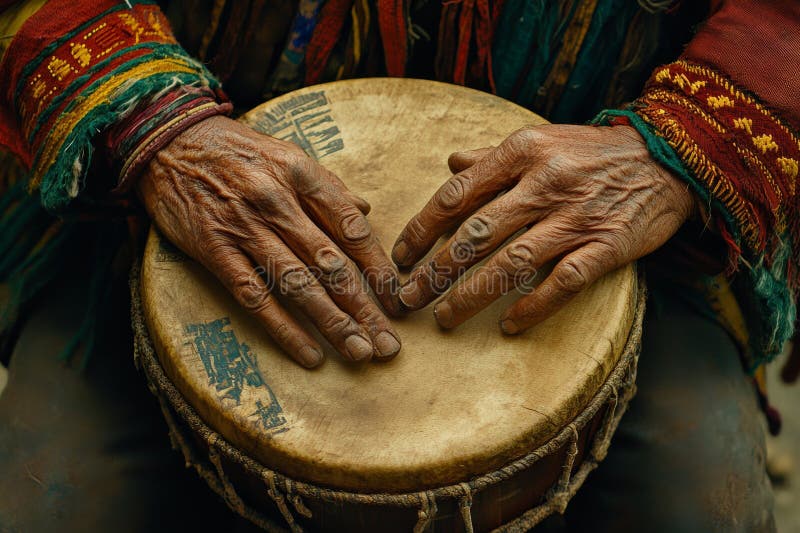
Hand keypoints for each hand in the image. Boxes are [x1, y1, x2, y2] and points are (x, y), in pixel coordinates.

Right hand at [137, 116, 401, 367]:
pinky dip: (284, 329)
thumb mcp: (286, 153)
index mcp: (301, 175)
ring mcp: (245, 228)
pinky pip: (256, 297)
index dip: (378, 266)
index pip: (351, 226)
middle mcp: (277, 202)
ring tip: (360, 353)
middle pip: (331, 264)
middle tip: (389, 344)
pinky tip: (309, 354)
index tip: (397, 297)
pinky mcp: (214, 251)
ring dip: (333, 323)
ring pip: (299, 285)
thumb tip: (365, 209)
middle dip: (366, 308)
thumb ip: (326, 185)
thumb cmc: (235, 150)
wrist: (166, 141)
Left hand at [393, 124, 695, 332]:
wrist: (669, 159)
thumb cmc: (593, 153)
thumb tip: (451, 165)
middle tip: (408, 299)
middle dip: (435, 271)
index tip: (401, 256)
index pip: (457, 195)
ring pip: (510, 263)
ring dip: (471, 295)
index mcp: (523, 152)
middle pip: (476, 235)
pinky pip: (561, 283)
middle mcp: (545, 183)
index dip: (423, 229)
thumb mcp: (541, 140)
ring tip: (445, 319)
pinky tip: (509, 325)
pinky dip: (532, 307)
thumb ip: (493, 156)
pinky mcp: (606, 247)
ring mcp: (576, 217)